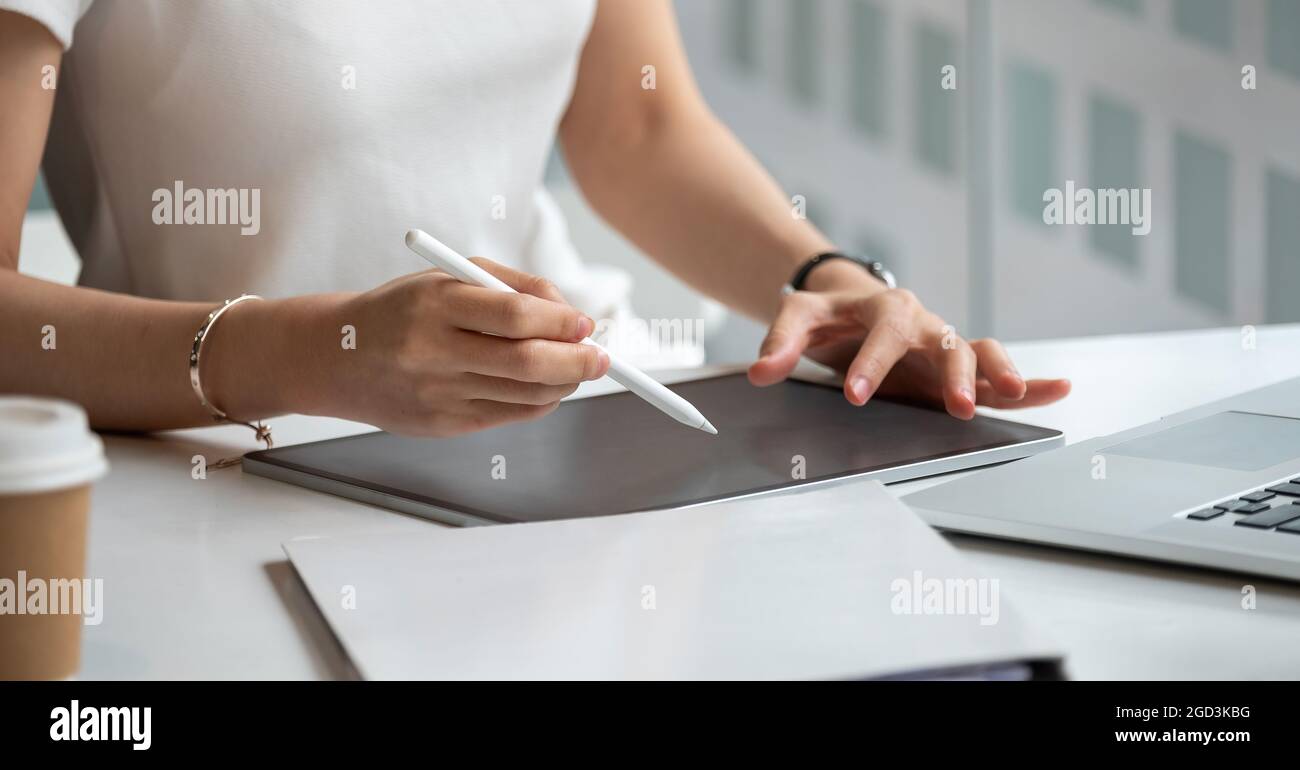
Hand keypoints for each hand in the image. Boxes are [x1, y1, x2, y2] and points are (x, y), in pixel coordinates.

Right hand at [298, 259, 609, 435]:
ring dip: (564, 383)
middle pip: (527, 362)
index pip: (515, 315)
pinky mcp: (442, 424)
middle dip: (577, 361)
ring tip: (576, 368)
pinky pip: (509, 415)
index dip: (562, 321)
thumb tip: (572, 314)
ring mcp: (438, 393)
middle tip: (600, 357)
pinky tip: (548, 388)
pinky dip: (539, 402)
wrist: (337, 356)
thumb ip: (512, 287)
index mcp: (435, 303)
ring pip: (524, 395)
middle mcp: (434, 350)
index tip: (586, 323)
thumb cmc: (403, 310)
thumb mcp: (448, 278)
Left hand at [747, 287, 1069, 418]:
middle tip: (955, 406)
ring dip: (998, 374)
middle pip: (946, 342)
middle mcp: (923, 324)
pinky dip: (1031, 382)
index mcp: (884, 307)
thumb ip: (779, 341)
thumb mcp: (798, 317)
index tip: (857, 394)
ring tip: (1011, 395)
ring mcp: (944, 346)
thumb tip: (760, 371)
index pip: (883, 332)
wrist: (848, 305)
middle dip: (953, 374)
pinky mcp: (956, 369)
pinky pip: (998, 372)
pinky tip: (1060, 389)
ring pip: (979, 354)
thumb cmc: (827, 314)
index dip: (872, 362)